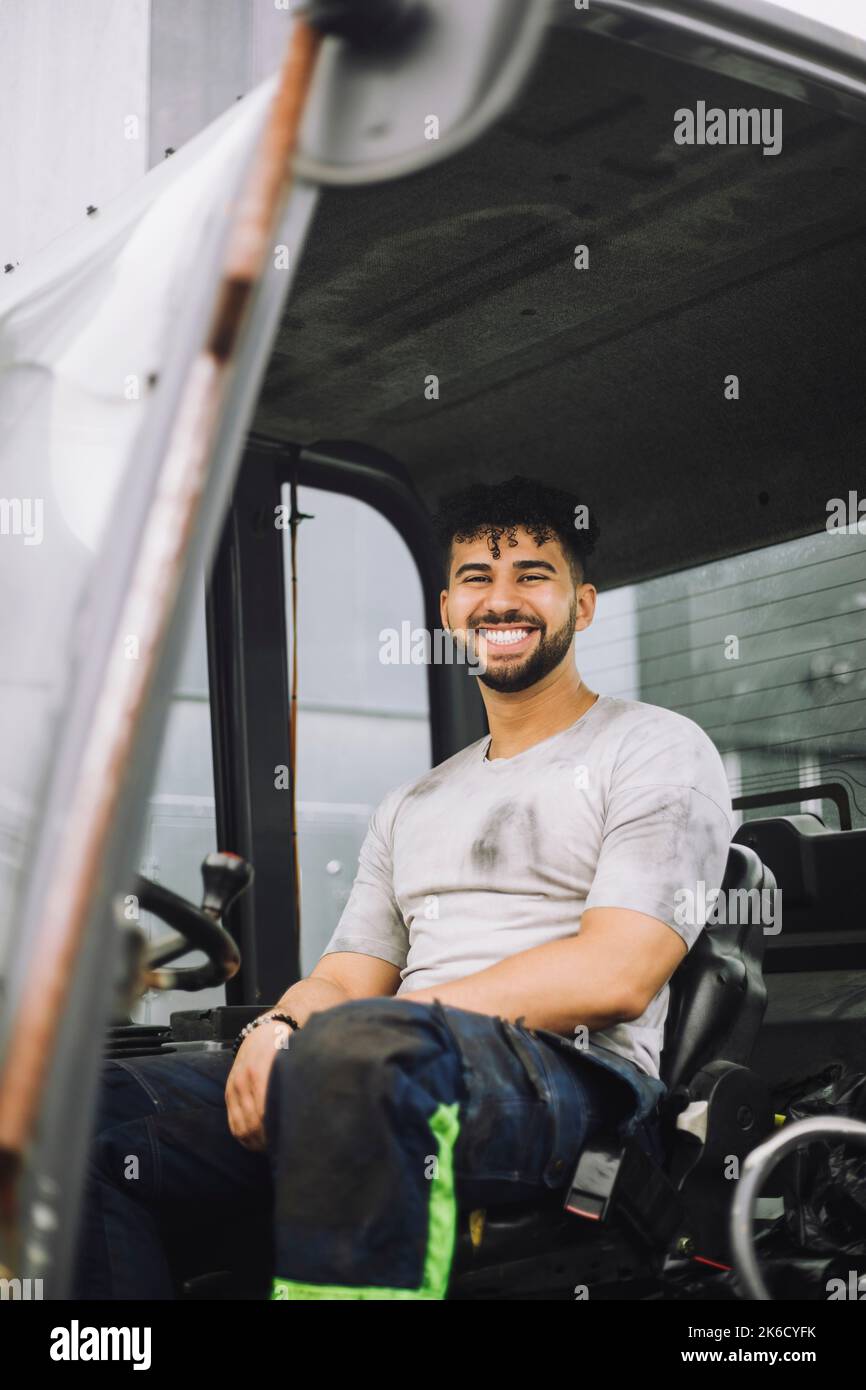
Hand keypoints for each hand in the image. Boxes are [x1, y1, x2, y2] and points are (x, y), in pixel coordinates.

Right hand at [225, 1014, 293, 1150]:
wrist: (262, 1032)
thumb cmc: (285, 1047)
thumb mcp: (293, 1057)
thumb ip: (296, 1081)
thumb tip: (311, 1108)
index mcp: (261, 1072)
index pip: (265, 1113)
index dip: (278, 1131)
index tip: (292, 1139)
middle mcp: (244, 1080)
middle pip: (254, 1124)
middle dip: (269, 1141)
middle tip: (286, 1148)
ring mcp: (234, 1087)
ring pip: (242, 1128)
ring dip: (258, 1143)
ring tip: (273, 1147)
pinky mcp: (229, 1092)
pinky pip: (233, 1124)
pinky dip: (245, 1138)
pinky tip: (258, 1142)